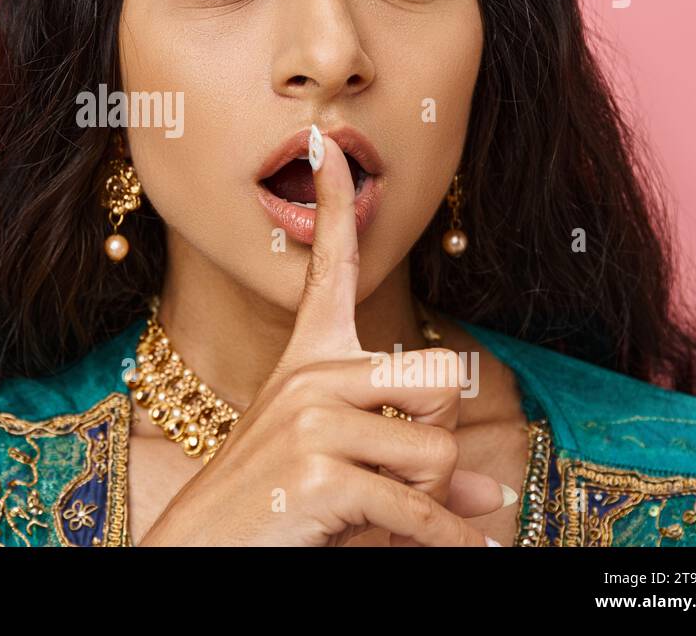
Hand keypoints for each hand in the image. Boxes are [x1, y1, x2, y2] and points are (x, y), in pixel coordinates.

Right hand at [138, 125, 503, 546]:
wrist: (202, 550)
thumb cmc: (274, 504)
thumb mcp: (345, 468)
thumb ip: (414, 465)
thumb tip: (493, 489)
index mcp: (307, 357)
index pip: (327, 264)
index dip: (333, 202)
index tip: (325, 145)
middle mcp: (309, 374)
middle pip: (441, 380)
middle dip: (438, 436)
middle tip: (399, 471)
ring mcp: (312, 420)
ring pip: (436, 449)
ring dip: (429, 499)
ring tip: (379, 513)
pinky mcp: (322, 473)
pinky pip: (420, 509)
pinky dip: (445, 540)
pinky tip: (455, 549)